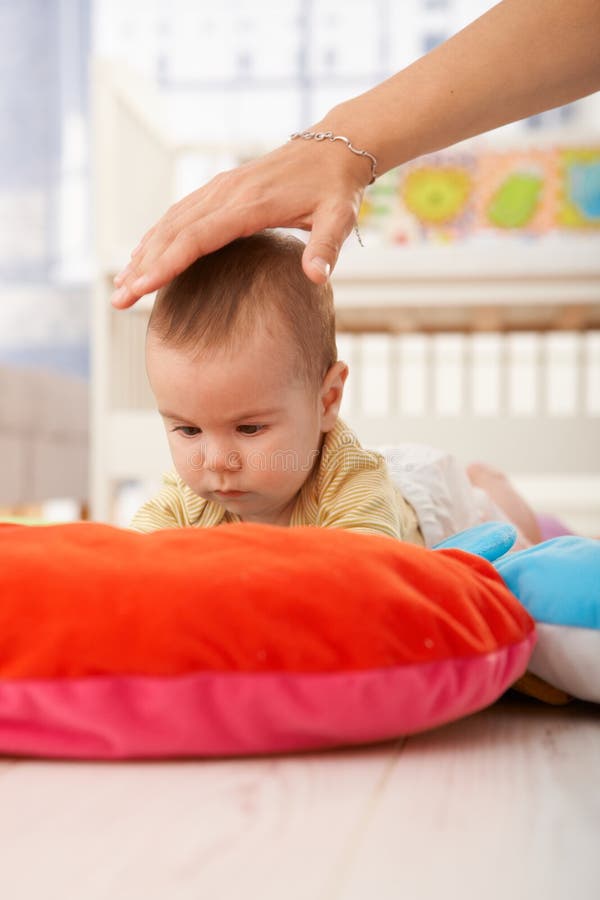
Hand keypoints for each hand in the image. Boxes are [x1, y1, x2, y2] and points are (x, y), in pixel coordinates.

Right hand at [111, 136, 370, 308]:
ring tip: (121, 285)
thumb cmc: (337, 189)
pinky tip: (143, 256)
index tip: (140, 289)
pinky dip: (156, 236)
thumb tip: (317, 277)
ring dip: (143, 254)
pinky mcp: (220, 188)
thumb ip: (326, 247)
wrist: (335, 147)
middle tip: (118, 301)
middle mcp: (226, 193)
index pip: (196, 238)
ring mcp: (220, 188)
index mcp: (250, 205)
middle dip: (142, 268)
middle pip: (173, 232)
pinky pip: (180, 213)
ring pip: (170, 222)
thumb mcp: (340, 218)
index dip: (165, 264)